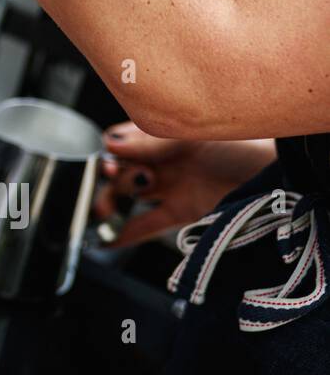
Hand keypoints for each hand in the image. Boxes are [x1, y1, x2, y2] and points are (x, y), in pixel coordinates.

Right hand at [92, 122, 275, 246]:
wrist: (272, 175)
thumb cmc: (239, 144)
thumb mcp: (190, 136)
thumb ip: (149, 142)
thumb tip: (111, 144)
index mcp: (161, 135)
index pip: (122, 141)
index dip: (112, 151)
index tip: (111, 159)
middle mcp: (162, 160)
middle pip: (122, 170)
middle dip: (111, 178)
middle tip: (114, 183)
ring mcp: (171, 186)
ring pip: (130, 196)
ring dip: (112, 204)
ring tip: (102, 212)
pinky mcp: (181, 211)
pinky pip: (148, 223)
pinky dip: (128, 233)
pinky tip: (110, 240)